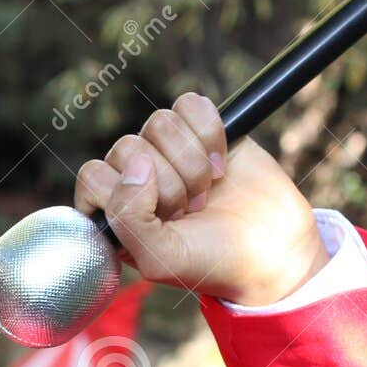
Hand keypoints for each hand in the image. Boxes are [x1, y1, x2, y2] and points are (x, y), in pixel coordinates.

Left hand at [74, 93, 329, 305]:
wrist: (273, 250)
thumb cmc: (211, 262)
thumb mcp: (159, 258)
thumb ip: (128, 219)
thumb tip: (135, 164)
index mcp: (113, 213)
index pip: (93, 176)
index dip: (128, 195)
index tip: (160, 222)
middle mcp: (134, 178)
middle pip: (127, 147)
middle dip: (169, 185)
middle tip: (190, 212)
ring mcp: (167, 152)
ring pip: (159, 123)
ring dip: (192, 163)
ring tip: (206, 193)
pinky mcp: (201, 130)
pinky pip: (190, 104)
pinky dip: (211, 133)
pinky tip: (222, 164)